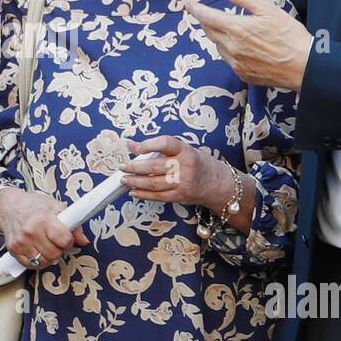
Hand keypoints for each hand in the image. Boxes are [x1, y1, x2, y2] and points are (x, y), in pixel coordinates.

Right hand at [0, 187, 88, 269]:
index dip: (69, 241)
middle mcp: (31, 231)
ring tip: (46, 244)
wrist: (10, 207)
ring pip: (44, 262)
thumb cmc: (34, 206)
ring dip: (48, 256)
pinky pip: (31, 265)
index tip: (67, 238)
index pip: (64, 240)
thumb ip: (73, 224)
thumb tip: (83, 241)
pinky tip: (38, 251)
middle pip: (55, 254)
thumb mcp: (56, 207)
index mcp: (43, 218)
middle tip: (56, 241)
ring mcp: (21, 242)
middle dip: (59, 249)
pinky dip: (38, 261)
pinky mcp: (14, 250)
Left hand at [119, 137, 233, 210]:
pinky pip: (157, 196)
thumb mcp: (184, 150)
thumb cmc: (198, 163)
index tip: (133, 147)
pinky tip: (133, 191)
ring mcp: (183, 183)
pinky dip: (143, 194)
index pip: (165, 143)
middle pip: (154, 166)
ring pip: (153, 183)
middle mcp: (185, 166)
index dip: (148, 144)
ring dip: (135, 182)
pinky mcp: (180, 196)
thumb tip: (134, 148)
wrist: (217, 183)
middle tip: (122, 166)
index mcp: (186, 150)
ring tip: (124, 179)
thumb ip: (162, 150)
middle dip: (134, 167)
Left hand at [185, 0, 311, 90]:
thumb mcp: (268, 9)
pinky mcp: (243, 74)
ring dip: (220, 35)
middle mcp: (231, 48)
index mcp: (236, 29)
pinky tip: (243, 46)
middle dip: (207, 20)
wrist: (303, 67)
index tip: (187, 2)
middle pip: (210, 31)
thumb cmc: (289, 36)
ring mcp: (236, 63)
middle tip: (209, 13)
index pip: (207, 16)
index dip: (195, 8)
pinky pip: (229, 59)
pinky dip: (230, 49)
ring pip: (219, 46)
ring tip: (232, 29)